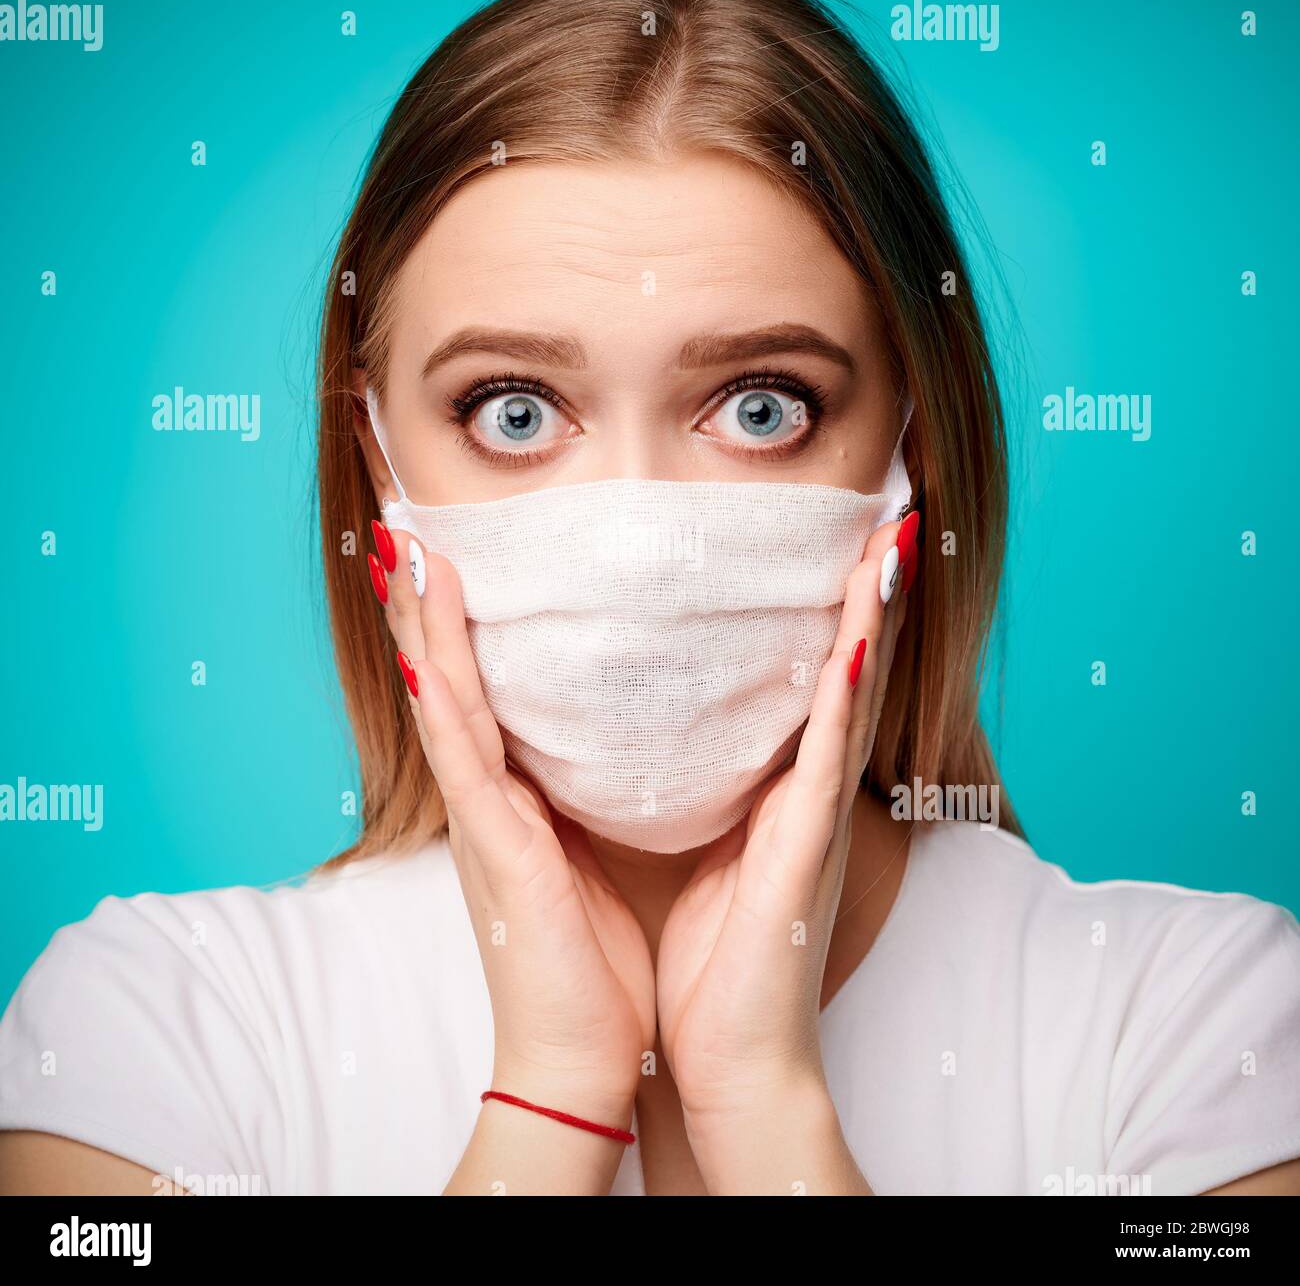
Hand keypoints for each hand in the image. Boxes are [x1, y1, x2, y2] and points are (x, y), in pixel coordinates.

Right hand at [368, 523, 654, 1126]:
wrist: (582, 1052)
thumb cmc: (595, 955)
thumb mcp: (592, 850)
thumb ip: (588, 790)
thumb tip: (616, 739)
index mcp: (511, 794)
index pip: (478, 685)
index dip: (456, 619)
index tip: (452, 550)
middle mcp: (485, 798)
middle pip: (444, 679)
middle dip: (424, 604)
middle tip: (409, 525)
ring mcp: (482, 824)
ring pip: (443, 706)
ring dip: (421, 632)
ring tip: (409, 556)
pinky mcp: (495, 856)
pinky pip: (467, 769)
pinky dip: (445, 709)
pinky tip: (427, 660)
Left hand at [654, 516, 910, 1184]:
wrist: (724, 1058)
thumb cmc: (707, 960)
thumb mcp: (693, 849)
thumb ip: (692, 788)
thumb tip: (655, 733)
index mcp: (777, 788)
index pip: (807, 675)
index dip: (827, 605)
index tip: (835, 534)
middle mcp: (808, 792)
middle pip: (846, 668)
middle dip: (866, 590)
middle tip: (884, 508)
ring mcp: (815, 819)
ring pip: (850, 698)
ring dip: (871, 619)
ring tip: (884, 543)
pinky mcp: (805, 854)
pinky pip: (826, 764)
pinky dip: (845, 702)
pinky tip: (854, 646)